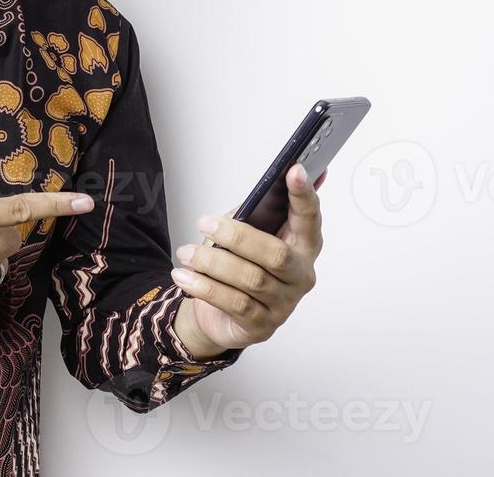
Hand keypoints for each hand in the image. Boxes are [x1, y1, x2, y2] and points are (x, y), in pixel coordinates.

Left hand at [170, 163, 324, 356]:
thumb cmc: (238, 264)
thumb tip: (266, 186)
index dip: (304, 194)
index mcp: (303, 246)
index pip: (309, 218)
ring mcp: (284, 303)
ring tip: (186, 253)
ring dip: (212, 262)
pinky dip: (205, 286)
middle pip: (276, 254)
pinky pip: (233, 303)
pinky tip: (184, 276)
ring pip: (250, 279)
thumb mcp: (246, 234)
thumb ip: (254, 213)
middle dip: (236, 236)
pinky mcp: (263, 325)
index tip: (293, 169)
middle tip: (204, 223)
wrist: (221, 314)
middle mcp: (300, 275)